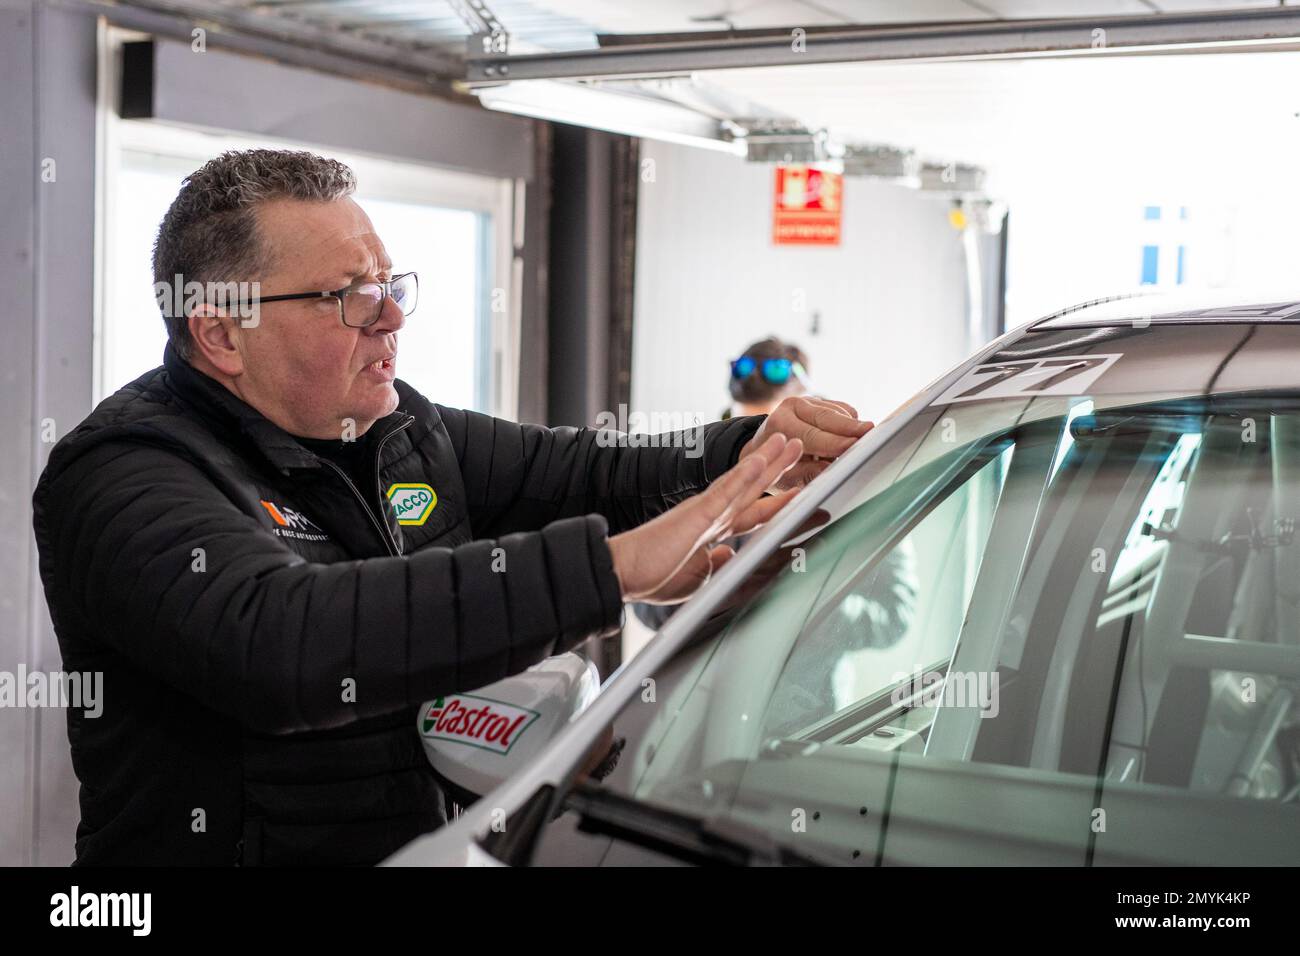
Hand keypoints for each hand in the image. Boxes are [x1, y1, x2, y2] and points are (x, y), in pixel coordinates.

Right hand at [608, 433, 803, 602]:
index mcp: (713, 531)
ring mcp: (706, 512)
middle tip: (800, 447)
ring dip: (768, 461)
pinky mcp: (696, 514)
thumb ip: (718, 563)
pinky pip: (725, 491)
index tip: (805, 496)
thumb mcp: (699, 576)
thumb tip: (731, 555)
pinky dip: (744, 475)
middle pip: (754, 489)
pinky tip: (760, 460)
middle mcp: (713, 517)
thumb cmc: (652, 576)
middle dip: (778, 469)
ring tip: (789, 441)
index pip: (754, 514)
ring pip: (744, 482)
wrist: (624, 574)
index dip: (781, 504)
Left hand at [738, 396, 873, 490]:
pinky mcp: (820, 400)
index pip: (812, 435)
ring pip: (838, 412)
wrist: (766, 447)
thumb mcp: (787, 476)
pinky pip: (843, 409)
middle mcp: (793, 407)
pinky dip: (850, 422)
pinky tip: (849, 437)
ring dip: (851, 427)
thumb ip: (807, 472)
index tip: (852, 446)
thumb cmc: (777, 464)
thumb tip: (830, 469)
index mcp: (781, 425)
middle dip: (850, 426)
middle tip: (871, 432)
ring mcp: (807, 401)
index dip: (834, 442)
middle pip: (828, 417)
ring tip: (858, 446)